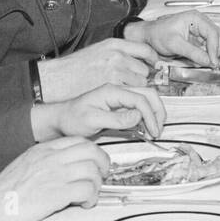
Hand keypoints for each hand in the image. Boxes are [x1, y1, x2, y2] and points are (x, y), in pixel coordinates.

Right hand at [0, 136, 108, 220]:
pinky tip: (84, 204)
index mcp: (43, 149)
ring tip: (90, 195)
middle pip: (92, 151)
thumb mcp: (26, 164)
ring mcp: (55, 174)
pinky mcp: (57, 193)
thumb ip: (47, 162)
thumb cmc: (6, 191)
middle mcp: (51, 158)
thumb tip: (68, 169)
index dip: (94, 152)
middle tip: (101, 177)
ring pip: (93, 170)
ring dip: (97, 185)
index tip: (96, 164)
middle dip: (103, 164)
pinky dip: (91, 198)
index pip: (79, 141)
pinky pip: (87, 189)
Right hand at [36, 39, 157, 101]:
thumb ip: (116, 54)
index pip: (145, 49)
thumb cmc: (74, 68)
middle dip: (140, 77)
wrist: (57, 79)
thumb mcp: (97, 51)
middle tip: (130, 84)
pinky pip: (130, 93)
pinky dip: (128, 97)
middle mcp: (117, 55)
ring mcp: (115, 70)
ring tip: (121, 92)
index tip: (154, 65)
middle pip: (144, 69)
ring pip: (139, 83)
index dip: (152, 59)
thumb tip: (135, 60)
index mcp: (114, 44)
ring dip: (134, 89)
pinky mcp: (112, 85)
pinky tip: (118, 98)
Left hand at [44, 84, 166, 139]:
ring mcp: (119, 95)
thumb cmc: (72, 119)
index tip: (153, 131)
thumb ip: (116, 119)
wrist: (60, 118)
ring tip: (153, 130)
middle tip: (158, 129)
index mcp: (112, 90)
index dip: (150, 116)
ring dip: (154, 112)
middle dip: (157, 111)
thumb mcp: (92, 121)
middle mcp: (118, 89)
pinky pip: (139, 104)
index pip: (140, 98)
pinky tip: (145, 126)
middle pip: (148, 93)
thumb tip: (138, 116)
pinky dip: (146, 114)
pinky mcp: (119, 102)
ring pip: (146, 97)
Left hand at [126, 10, 219, 65]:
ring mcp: (200, 32)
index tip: (213, 61)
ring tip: (205, 62)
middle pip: (218, 37)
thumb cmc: (158, 34)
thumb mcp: (174, 44)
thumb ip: (192, 52)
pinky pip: (208, 49)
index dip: (215, 48)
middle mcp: (200, 23)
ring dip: (213, 54)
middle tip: (211, 64)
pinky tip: (201, 61)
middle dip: (216, 51)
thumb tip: (208, 61)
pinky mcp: (198, 41)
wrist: (149, 37)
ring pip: (216, 43)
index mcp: (196, 18)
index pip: (213, 33)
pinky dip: (208, 56)